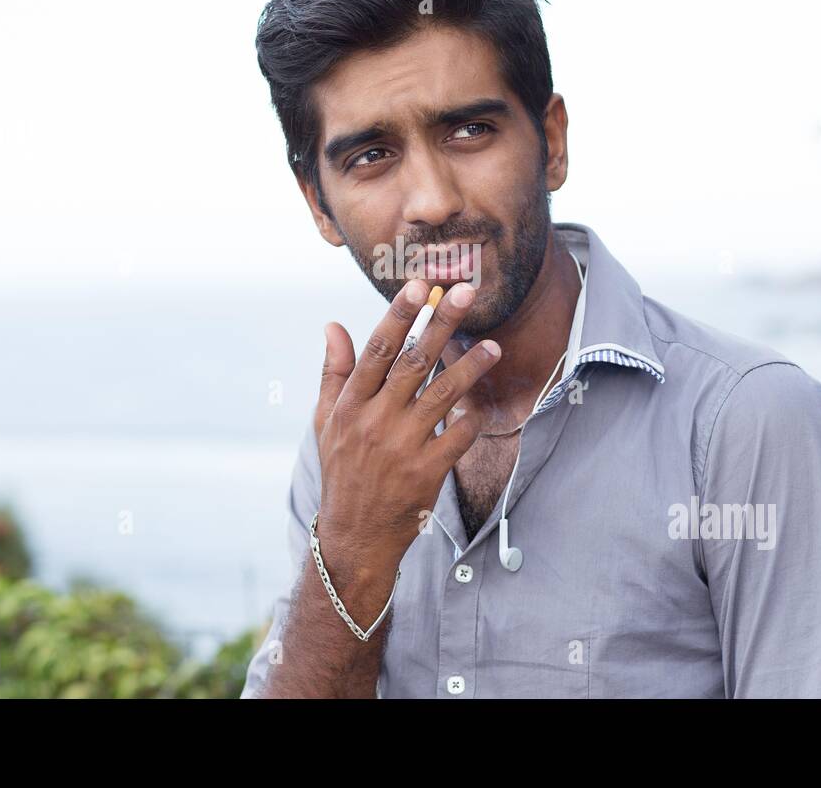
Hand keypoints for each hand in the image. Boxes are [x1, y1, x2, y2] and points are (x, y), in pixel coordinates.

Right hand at [312, 278, 500, 569]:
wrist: (354, 534)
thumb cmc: (342, 469)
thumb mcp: (326, 421)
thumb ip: (334, 371)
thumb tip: (332, 324)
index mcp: (350, 405)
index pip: (377, 350)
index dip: (399, 315)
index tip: (420, 286)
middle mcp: (375, 421)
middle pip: (414, 361)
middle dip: (441, 323)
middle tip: (466, 292)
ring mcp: (402, 447)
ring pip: (443, 395)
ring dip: (470, 366)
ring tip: (494, 345)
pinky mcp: (426, 472)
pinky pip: (457, 436)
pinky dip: (471, 418)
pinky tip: (482, 404)